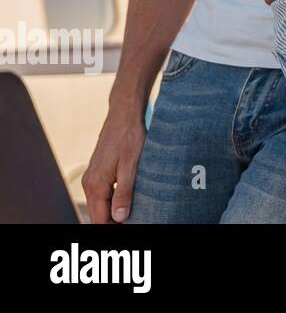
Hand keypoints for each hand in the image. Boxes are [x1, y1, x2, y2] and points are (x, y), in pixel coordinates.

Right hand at [82, 105, 146, 222]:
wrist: (124, 115)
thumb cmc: (130, 137)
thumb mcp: (132, 165)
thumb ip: (124, 192)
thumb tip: (119, 218)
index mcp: (96, 185)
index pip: (99, 220)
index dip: (113, 228)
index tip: (130, 226)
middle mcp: (89, 183)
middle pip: (98, 215)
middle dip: (114, 222)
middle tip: (136, 221)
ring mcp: (92, 177)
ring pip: (101, 205)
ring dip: (114, 212)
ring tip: (134, 213)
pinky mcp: (98, 172)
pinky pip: (103, 194)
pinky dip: (114, 200)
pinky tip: (129, 199)